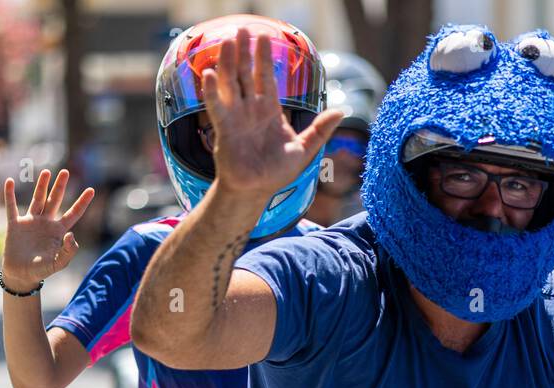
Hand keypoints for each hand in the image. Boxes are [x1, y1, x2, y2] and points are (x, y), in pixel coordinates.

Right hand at [1, 168, 93, 289]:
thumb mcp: (58, 264)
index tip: (92, 190)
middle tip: (66, 171)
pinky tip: (10, 182)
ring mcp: (30, 222)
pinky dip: (10, 195)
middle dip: (60, 186)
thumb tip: (71, 234)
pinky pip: (12, 207)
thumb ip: (68, 251)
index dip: (82, 202)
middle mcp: (46, 223)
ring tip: (46, 172)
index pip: (73, 213)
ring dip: (41, 185)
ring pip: (37, 199)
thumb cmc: (41, 271)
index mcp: (58, 231)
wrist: (21, 275)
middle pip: (55, 200)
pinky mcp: (15, 225)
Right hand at [201, 28, 342, 200]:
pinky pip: (218, 108)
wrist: (256, 192)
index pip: (266, 78)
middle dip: (243, 53)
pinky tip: (211, 74)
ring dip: (227, 64)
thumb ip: (320, 130)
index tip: (262, 36)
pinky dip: (213, 92)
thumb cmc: (277, 172)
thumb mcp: (304, 150)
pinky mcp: (225, 130)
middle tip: (240, 29)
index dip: (264, 58)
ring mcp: (236, 118)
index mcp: (269, 111)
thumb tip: (342, 111)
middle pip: (245, 75)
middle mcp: (250, 110)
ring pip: (230, 85)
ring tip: (225, 42)